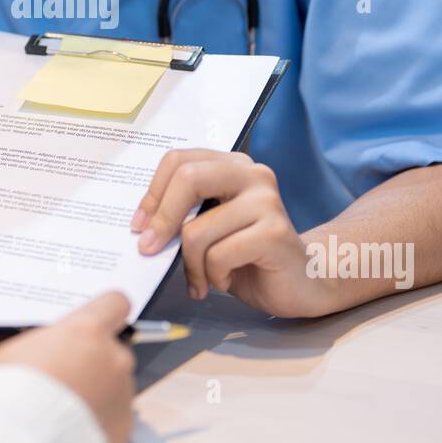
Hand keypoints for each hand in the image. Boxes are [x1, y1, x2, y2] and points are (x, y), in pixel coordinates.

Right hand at [0, 293, 134, 442]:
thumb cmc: (7, 394)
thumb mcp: (8, 354)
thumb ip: (35, 345)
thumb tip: (37, 347)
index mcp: (87, 331)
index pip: (115, 303)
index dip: (105, 312)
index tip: (95, 323)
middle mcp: (113, 358)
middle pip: (114, 349)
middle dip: (95, 360)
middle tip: (66, 377)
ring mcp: (123, 394)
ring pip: (114, 386)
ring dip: (96, 393)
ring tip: (61, 415)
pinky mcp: (124, 428)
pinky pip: (113, 418)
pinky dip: (96, 423)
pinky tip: (70, 434)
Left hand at [130, 150, 323, 317]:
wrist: (303, 281)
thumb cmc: (249, 257)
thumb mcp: (211, 228)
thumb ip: (185, 216)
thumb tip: (141, 226)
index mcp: (232, 165)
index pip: (179, 161)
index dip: (152, 194)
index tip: (138, 226)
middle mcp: (252, 174)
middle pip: (188, 178)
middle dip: (161, 220)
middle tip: (149, 250)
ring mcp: (266, 200)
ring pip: (197, 230)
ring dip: (191, 265)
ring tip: (201, 280)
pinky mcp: (275, 232)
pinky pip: (219, 255)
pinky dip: (213, 276)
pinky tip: (225, 281)